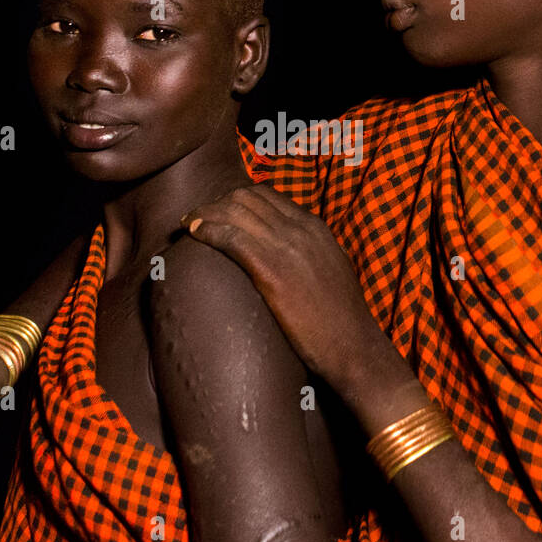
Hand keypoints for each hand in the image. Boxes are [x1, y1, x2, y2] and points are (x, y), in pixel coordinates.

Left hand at [181, 184, 395, 394]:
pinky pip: (232, 237)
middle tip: (198, 219)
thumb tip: (289, 254)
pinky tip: (193, 233)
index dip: (237, 200)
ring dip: (207, 213)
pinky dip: (208, 229)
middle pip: (247, 197)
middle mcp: (301, 229)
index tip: (218, 213)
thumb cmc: (341, 319)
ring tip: (188, 225)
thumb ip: (310, 253)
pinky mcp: (273, 270)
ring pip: (236, 211)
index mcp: (315, 227)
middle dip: (217, 204)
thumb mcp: (331, 270)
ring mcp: (288, 247)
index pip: (267, 196)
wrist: (353, 346)